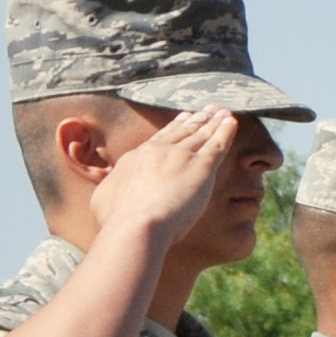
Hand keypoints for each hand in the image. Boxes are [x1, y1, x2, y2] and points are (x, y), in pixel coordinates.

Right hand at [95, 109, 241, 253]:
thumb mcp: (103, 198)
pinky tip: (232, 122)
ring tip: (222, 112)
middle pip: (182, 131)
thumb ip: (112, 189)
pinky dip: (226, 131)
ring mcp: (181, 156)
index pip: (160, 139)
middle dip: (195, 120)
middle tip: (205, 111)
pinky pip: (218, 144)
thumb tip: (109, 190)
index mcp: (137, 157)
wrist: (136, 224)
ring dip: (213, 122)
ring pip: (201, 134)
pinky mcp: (201, 167)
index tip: (183, 119)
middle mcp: (160, 151)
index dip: (174, 128)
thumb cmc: (116, 220)